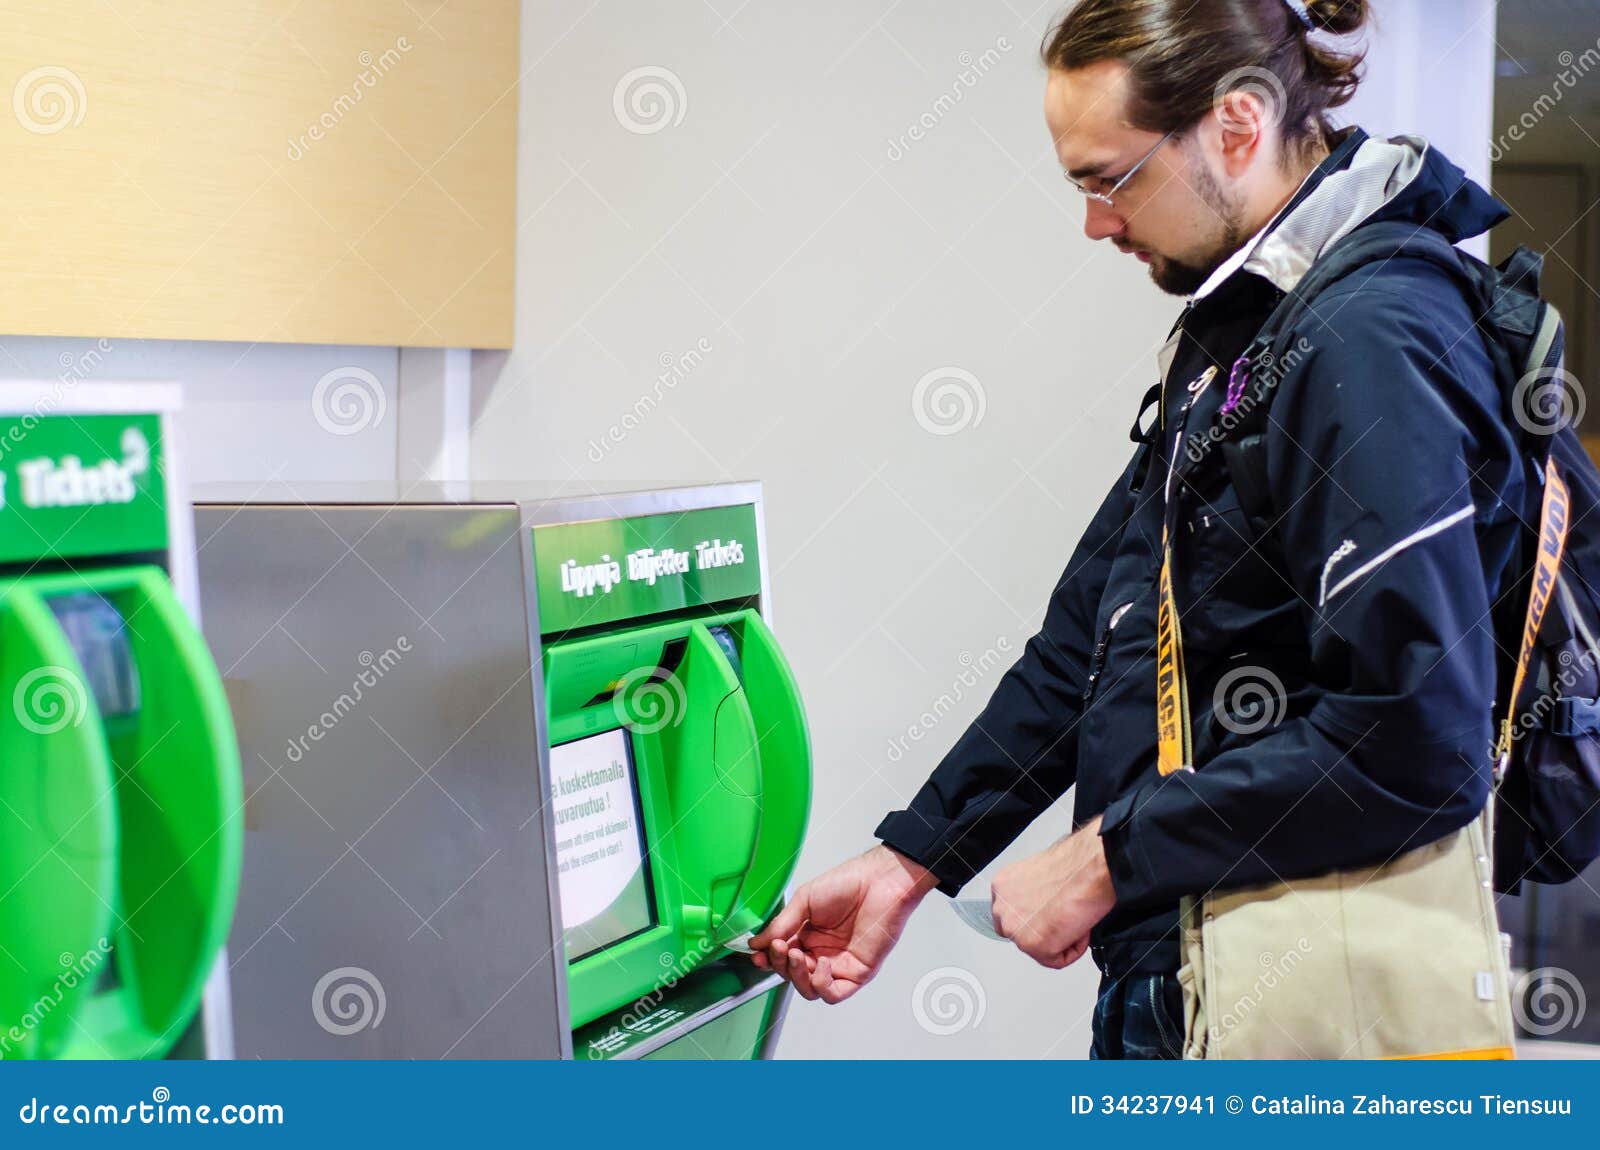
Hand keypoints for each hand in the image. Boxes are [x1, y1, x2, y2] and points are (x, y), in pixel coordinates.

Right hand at [750, 844, 937, 1003]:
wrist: (879, 880)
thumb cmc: (847, 883)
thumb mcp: (804, 900)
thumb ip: (781, 924)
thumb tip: (756, 943)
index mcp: (808, 936)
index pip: (782, 958)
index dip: (768, 959)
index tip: (757, 954)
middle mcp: (821, 952)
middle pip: (792, 976)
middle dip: (781, 965)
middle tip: (780, 948)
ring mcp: (839, 965)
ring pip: (810, 990)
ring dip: (797, 977)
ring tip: (796, 955)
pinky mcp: (858, 973)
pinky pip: (834, 994)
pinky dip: (821, 984)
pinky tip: (820, 963)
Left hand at [991, 816, 1115, 968]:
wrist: (1090, 870)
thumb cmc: (1075, 868)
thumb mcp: (1039, 879)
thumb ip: (1030, 897)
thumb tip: (1039, 910)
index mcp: (1003, 887)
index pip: (1013, 915)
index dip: (1036, 919)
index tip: (1049, 915)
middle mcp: (1003, 907)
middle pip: (1022, 934)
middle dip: (1045, 931)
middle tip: (1064, 919)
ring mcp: (1016, 928)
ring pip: (1040, 949)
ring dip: (1061, 939)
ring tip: (1073, 918)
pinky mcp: (1034, 946)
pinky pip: (1057, 960)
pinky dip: (1074, 949)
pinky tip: (1078, 927)